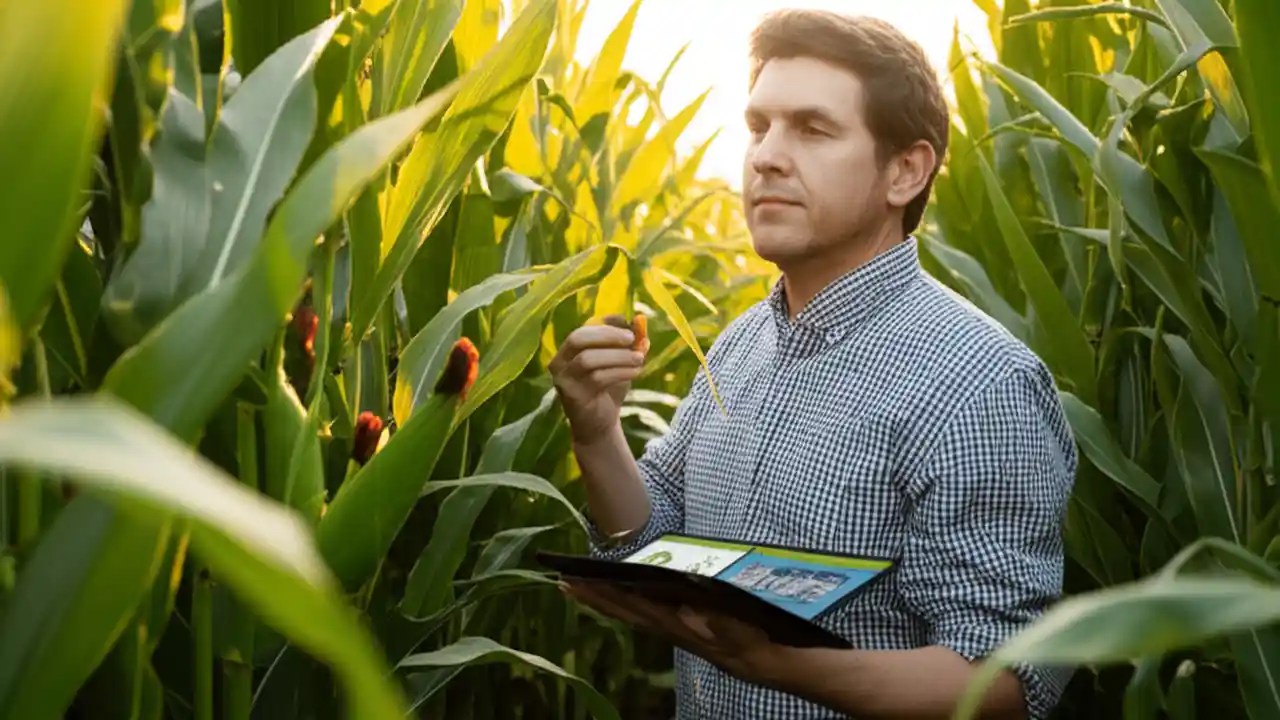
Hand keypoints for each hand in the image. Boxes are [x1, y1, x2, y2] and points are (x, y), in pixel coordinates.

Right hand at [548, 314, 649, 445]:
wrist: (599, 425)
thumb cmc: (608, 389)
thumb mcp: (621, 362)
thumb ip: (629, 343)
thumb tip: (639, 320)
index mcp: (569, 349)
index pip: (585, 327)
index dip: (608, 323)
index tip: (632, 325)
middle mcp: (559, 361)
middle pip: (578, 338)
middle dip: (607, 335)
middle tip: (631, 339)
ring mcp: (563, 379)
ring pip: (588, 359)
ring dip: (618, 356)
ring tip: (639, 359)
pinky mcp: (572, 396)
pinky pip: (597, 378)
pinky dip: (619, 372)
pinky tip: (635, 372)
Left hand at [562, 578, 787, 688]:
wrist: (774, 664)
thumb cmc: (760, 644)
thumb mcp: (742, 632)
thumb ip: (717, 623)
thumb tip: (688, 608)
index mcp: (679, 626)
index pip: (632, 607)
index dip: (603, 594)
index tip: (575, 580)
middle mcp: (671, 629)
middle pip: (624, 611)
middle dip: (592, 597)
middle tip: (560, 580)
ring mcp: (677, 630)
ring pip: (631, 614)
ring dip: (604, 602)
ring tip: (579, 588)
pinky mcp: (685, 630)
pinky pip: (647, 616)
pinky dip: (627, 606)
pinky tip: (620, 600)